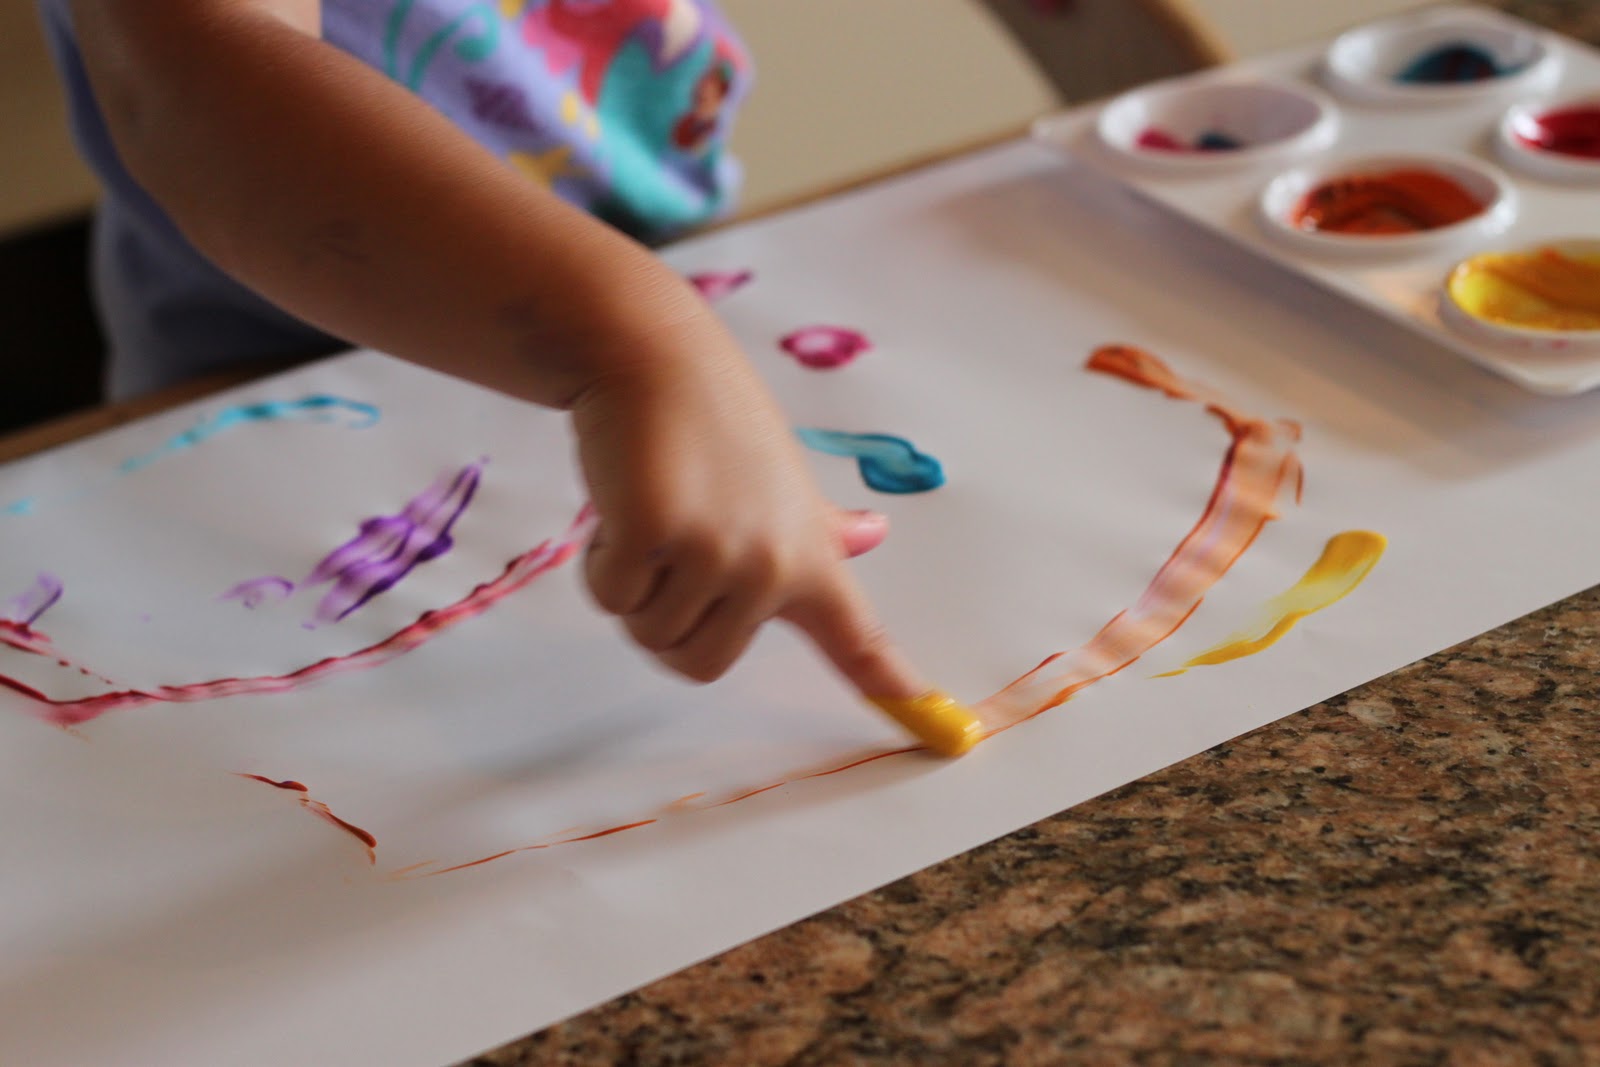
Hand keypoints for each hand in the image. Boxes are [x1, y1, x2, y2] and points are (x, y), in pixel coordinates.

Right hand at [569, 305, 926, 700]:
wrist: (656, 357)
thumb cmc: (716, 422)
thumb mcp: (783, 481)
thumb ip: (821, 528)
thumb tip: (874, 536)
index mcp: (812, 558)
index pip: (862, 642)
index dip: (897, 693)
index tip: (949, 737)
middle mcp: (774, 564)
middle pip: (701, 664)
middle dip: (666, 618)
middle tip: (669, 548)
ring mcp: (716, 550)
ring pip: (650, 634)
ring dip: (631, 584)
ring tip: (650, 514)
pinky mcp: (655, 534)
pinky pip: (611, 597)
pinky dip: (599, 559)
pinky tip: (622, 501)